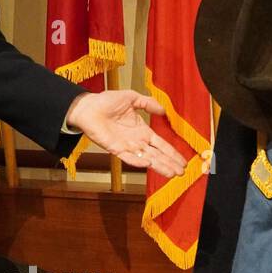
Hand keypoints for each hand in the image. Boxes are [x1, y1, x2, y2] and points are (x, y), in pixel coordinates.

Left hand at [65, 90, 186, 176]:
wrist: (88, 107)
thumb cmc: (106, 102)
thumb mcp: (132, 98)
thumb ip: (148, 103)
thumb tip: (163, 110)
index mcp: (142, 130)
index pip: (161, 144)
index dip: (172, 152)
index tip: (183, 161)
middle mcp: (136, 141)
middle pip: (157, 155)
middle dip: (170, 163)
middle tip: (181, 173)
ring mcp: (127, 146)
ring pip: (146, 159)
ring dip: (159, 166)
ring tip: (171, 174)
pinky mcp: (115, 148)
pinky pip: (128, 157)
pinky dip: (137, 161)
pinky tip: (148, 164)